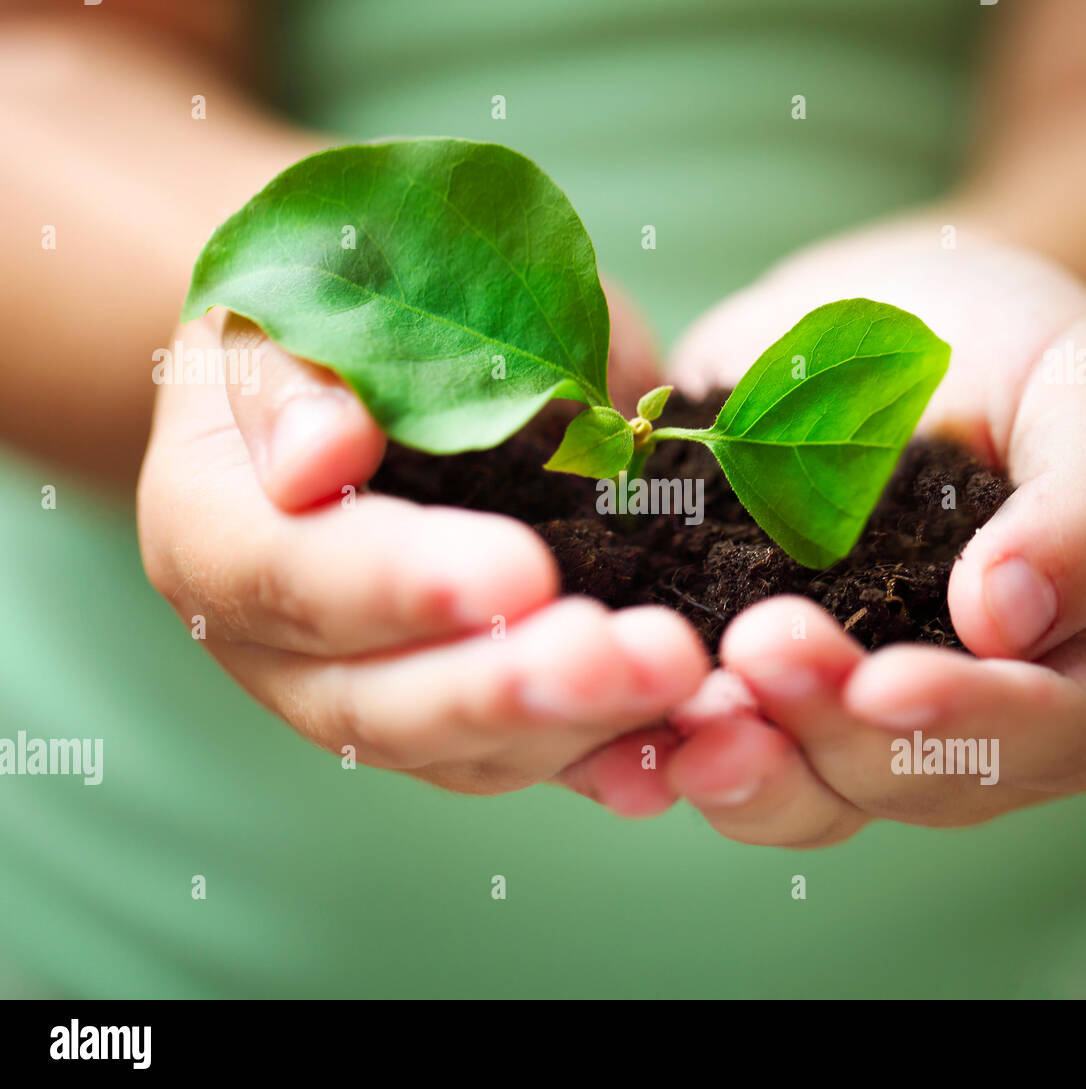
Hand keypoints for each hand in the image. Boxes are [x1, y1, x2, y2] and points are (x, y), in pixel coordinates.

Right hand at [137, 285, 706, 807]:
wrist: (367, 369)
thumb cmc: (323, 327)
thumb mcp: (280, 313)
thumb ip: (288, 381)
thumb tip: (316, 460)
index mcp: (214, 541)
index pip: (293, 581)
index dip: (399, 586)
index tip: (517, 570)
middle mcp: (285, 651)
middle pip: (381, 707)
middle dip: (506, 688)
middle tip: (620, 657)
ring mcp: (380, 696)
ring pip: (468, 755)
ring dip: (578, 728)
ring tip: (676, 675)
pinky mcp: (469, 718)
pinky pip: (535, 759)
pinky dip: (609, 754)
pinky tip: (678, 739)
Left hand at [657, 218, 1085, 845]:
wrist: (902, 331)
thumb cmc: (1023, 356)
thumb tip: (1007, 617)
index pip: (1053, 733)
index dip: (969, 722)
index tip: (885, 681)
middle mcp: (975, 732)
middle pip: (908, 778)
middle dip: (829, 730)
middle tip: (759, 648)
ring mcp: (858, 723)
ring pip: (805, 793)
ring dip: (742, 762)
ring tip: (686, 707)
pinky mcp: (763, 693)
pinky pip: (720, 743)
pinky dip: (668, 736)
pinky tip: (625, 700)